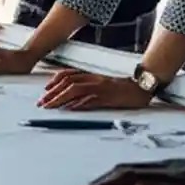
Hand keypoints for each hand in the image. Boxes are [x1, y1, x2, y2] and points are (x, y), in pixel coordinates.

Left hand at [37, 69, 152, 109]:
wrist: (142, 87)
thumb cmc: (123, 88)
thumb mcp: (103, 85)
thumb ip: (89, 88)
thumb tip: (72, 99)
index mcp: (92, 76)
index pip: (68, 75)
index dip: (54, 81)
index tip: (45, 90)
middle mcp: (93, 80)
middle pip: (68, 83)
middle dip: (52, 93)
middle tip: (42, 103)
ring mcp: (99, 88)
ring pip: (75, 90)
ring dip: (60, 99)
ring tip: (50, 107)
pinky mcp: (107, 98)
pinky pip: (89, 100)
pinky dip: (77, 104)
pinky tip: (69, 109)